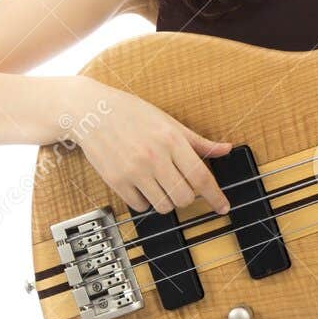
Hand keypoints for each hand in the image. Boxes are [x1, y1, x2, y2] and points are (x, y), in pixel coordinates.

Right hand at [64, 80, 232, 215]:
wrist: (92, 111)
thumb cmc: (133, 113)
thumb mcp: (169, 122)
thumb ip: (198, 141)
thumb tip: (226, 149)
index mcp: (171, 140)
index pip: (201, 176)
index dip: (215, 196)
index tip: (223, 207)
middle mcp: (154, 157)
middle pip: (184, 197)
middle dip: (188, 197)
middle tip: (182, 186)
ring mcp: (133, 171)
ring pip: (164, 206)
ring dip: (167, 201)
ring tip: (160, 184)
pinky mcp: (116, 181)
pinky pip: (140, 206)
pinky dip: (145, 201)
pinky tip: (142, 185)